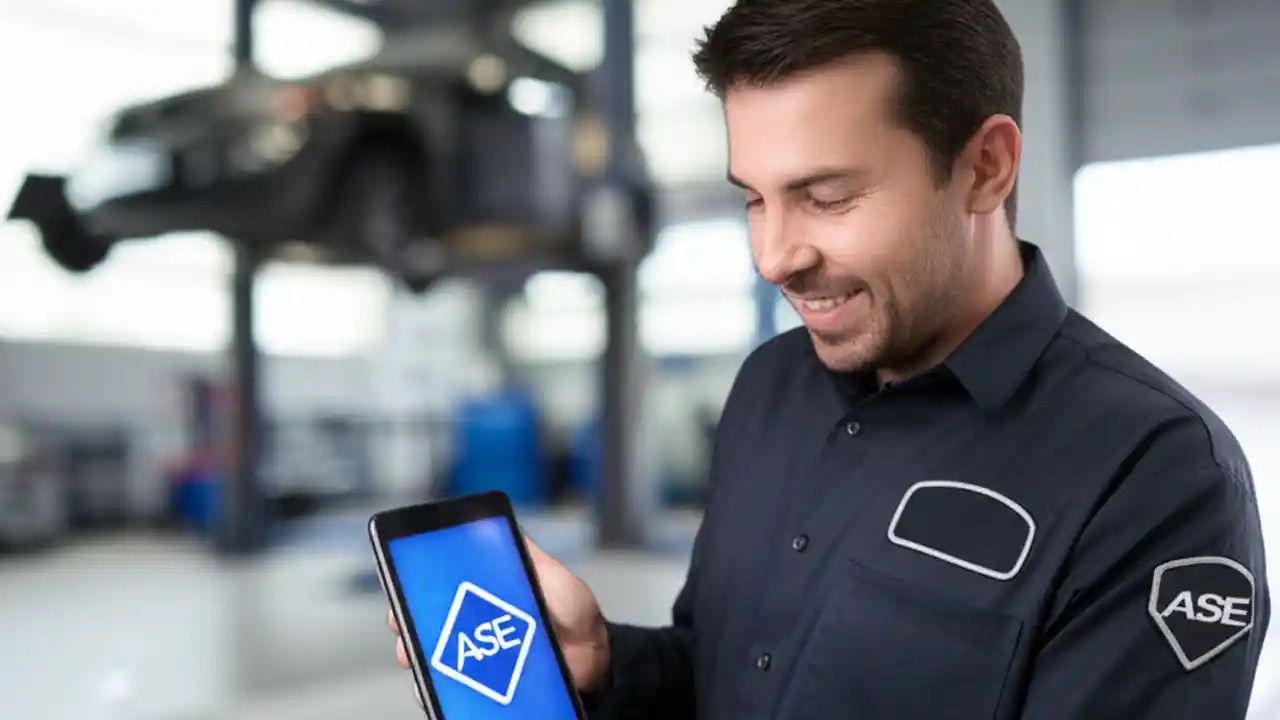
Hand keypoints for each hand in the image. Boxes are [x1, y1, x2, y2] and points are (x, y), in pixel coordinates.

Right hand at [386, 535, 611, 707]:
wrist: (596, 660)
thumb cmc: (574, 613)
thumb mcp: (557, 579)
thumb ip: (531, 558)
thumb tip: (502, 528)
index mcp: (486, 594)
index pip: (441, 586)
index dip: (417, 584)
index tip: (404, 585)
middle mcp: (474, 625)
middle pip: (428, 621)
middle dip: (408, 622)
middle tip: (403, 625)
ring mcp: (477, 657)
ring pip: (434, 656)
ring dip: (418, 657)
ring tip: (415, 658)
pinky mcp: (484, 686)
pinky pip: (454, 690)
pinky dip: (439, 691)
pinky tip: (434, 690)